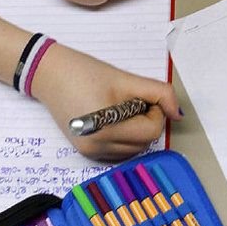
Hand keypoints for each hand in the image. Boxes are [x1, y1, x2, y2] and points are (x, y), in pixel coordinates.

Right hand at [30, 41, 182, 160]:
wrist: (49, 75)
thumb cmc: (85, 73)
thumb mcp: (125, 79)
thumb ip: (158, 93)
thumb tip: (178, 114)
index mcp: (107, 130)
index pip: (151, 132)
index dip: (155, 112)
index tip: (143, 96)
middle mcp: (98, 148)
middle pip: (144, 143)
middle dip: (146, 121)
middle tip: (131, 99)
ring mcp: (91, 152)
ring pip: (134, 150)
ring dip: (136, 130)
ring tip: (119, 108)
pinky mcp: (86, 152)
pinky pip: (119, 152)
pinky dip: (124, 138)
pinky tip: (112, 119)